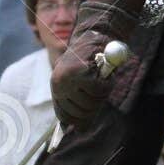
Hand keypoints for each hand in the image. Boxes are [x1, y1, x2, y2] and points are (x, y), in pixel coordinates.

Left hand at [51, 5, 128, 129]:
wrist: (96, 33)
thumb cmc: (91, 60)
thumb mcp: (82, 83)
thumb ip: (79, 104)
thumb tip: (80, 131)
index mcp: (56, 87)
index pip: (65, 117)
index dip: (80, 122)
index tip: (88, 121)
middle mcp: (58, 84)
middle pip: (81, 113)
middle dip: (95, 106)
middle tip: (100, 91)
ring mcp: (67, 78)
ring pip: (92, 102)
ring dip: (102, 94)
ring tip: (102, 79)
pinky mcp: (79, 72)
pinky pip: (99, 90)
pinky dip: (107, 84)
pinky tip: (105, 74)